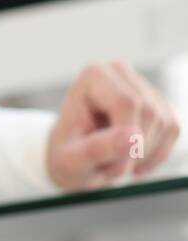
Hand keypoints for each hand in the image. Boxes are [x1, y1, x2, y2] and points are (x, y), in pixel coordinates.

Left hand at [47, 61, 179, 189]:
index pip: (126, 104)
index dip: (126, 140)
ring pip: (164, 123)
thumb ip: (98, 149)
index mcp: (93, 76)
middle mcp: (119, 72)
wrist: (73, 157)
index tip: (112, 165)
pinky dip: (158, 154)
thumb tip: (133, 138)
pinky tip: (134, 162)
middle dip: (135, 150)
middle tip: (110, 168)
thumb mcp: (72, 160)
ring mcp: (142, 86)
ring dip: (146, 154)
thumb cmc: (66, 156)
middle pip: (148, 113)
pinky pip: (173, 130)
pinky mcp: (158, 104)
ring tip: (117, 162)